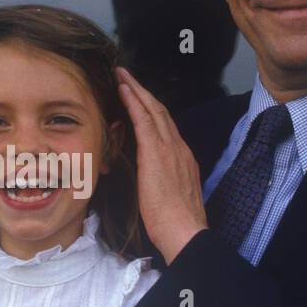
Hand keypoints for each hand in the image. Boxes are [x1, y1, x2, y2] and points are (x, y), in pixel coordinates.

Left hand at [115, 67, 207, 263]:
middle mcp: (178, 147)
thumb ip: (162, 180)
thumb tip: (151, 179)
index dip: (152, 109)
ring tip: (122, 76)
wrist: (185, 230)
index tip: (140, 97)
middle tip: (127, 76)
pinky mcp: (156, 153)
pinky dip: (134, 102)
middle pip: (160, 111)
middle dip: (143, 92)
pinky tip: (123, 90)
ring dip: (136, 90)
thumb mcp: (171, 195)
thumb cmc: (175, 222)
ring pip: (153, 110)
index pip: (166, 126)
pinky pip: (144, 120)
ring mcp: (169, 148)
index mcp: (182, 157)